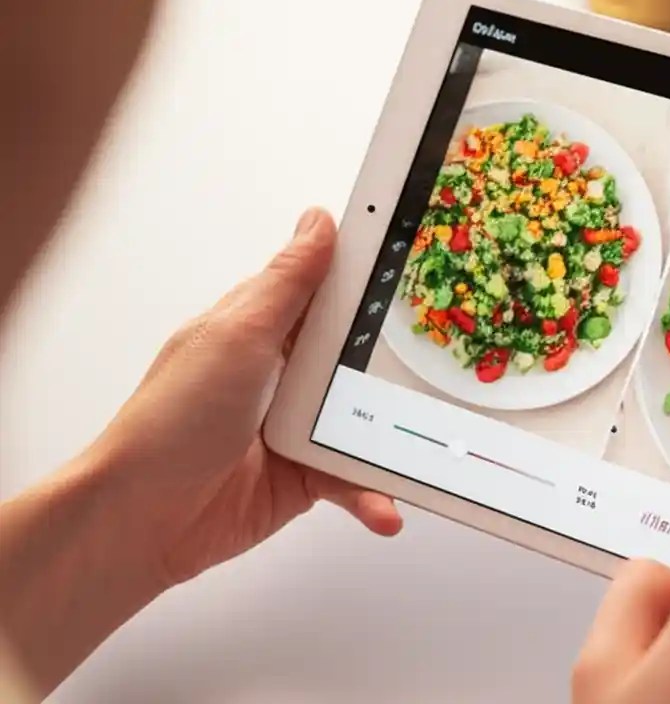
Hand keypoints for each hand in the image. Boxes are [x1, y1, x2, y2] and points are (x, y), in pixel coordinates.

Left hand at [87, 208, 402, 587]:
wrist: (142, 519)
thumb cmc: (173, 419)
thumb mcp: (237, 336)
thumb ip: (287, 283)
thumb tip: (320, 221)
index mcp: (264, 327)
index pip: (331, 291)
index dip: (377, 277)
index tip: (430, 265)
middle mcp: (286, 373)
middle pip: (363, 355)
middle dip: (405, 362)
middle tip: (456, 364)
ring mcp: (300, 426)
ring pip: (370, 421)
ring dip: (398, 441)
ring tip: (433, 452)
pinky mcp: (309, 478)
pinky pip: (356, 479)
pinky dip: (374, 495)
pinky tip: (386, 510)